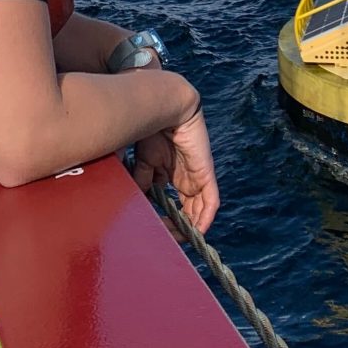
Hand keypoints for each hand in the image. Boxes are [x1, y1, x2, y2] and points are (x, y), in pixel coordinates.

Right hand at [131, 106, 218, 235]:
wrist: (165, 106)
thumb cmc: (152, 128)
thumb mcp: (144, 162)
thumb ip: (142, 181)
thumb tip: (136, 200)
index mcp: (171, 173)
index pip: (172, 203)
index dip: (165, 218)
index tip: (155, 230)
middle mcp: (186, 177)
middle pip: (188, 209)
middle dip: (179, 227)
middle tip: (166, 240)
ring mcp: (197, 176)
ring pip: (200, 209)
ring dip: (191, 227)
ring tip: (179, 240)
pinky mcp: (206, 173)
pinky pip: (211, 201)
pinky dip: (205, 217)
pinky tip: (197, 231)